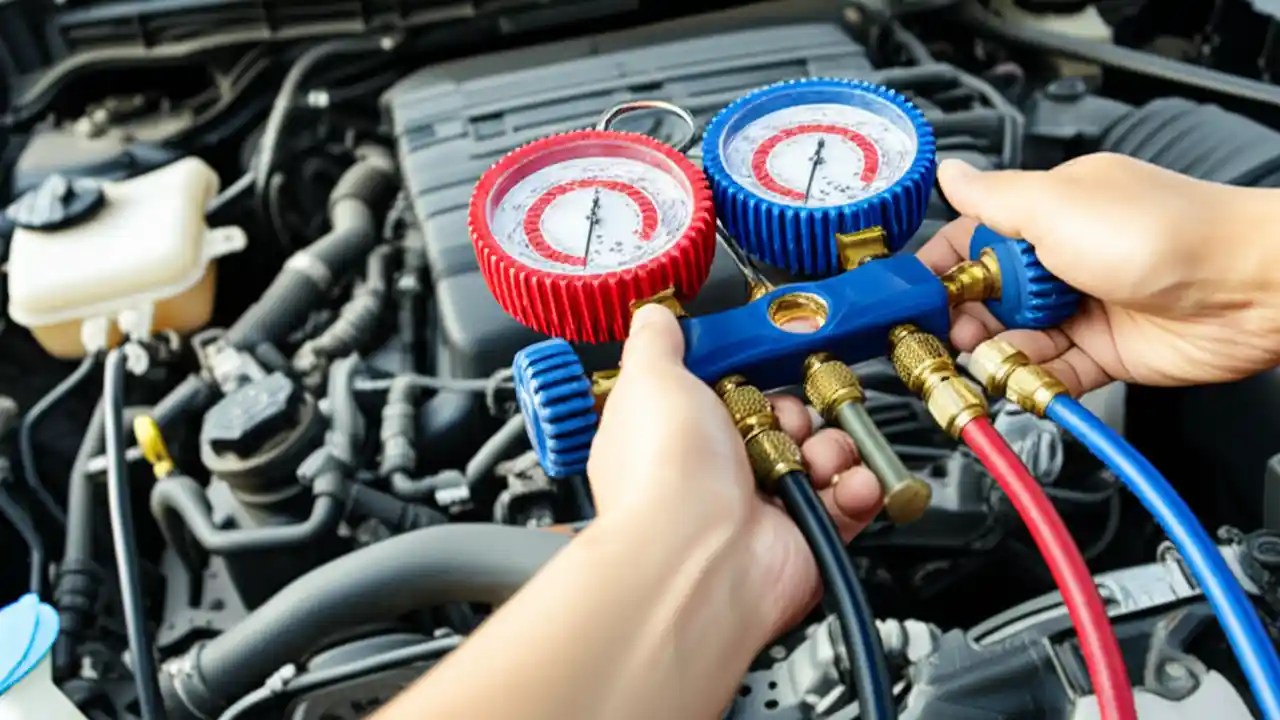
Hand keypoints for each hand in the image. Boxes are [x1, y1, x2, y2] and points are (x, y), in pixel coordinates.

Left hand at [588, 304, 883, 644]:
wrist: (701, 555)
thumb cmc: (667, 472)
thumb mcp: (650, 379)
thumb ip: (657, 344)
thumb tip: (656, 316)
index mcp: (679, 433)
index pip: (730, 390)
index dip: (754, 370)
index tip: (775, 352)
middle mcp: (718, 474)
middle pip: (784, 418)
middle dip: (796, 409)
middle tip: (782, 418)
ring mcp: (762, 508)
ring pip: (823, 457)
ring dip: (831, 447)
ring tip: (814, 457)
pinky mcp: (805, 538)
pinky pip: (849, 501)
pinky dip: (857, 489)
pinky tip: (844, 483)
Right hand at [919, 153, 1279, 394]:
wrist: (1248, 289)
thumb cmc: (1167, 232)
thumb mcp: (1057, 204)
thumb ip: (993, 199)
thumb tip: (950, 174)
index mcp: (1048, 211)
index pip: (971, 240)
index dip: (939, 270)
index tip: (912, 297)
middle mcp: (1062, 259)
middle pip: (985, 298)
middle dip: (962, 319)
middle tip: (953, 333)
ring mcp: (1083, 307)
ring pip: (1012, 340)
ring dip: (993, 352)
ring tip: (989, 356)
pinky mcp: (1102, 352)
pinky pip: (1048, 374)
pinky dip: (1029, 381)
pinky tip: (1018, 379)